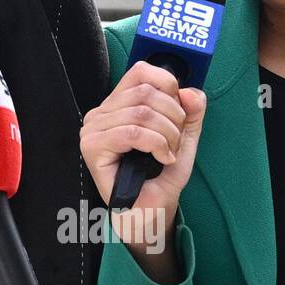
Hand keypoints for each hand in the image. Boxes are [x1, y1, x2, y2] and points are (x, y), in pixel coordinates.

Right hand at [80, 61, 206, 247]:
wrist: (149, 213)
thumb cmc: (159, 177)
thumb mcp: (183, 138)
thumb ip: (191, 112)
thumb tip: (191, 91)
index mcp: (117, 104)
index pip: (141, 71)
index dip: (168, 85)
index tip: (180, 112)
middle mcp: (100, 113)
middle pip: (145, 92)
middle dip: (173, 116)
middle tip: (177, 140)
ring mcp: (93, 129)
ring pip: (141, 112)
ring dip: (168, 134)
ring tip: (170, 153)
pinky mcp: (92, 147)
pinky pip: (132, 132)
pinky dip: (157, 144)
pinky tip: (162, 158)